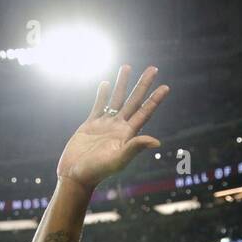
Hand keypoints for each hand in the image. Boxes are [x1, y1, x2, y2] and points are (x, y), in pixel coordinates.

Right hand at [56, 65, 169, 193]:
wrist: (76, 175)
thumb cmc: (97, 171)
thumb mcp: (118, 160)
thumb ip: (135, 147)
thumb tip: (157, 142)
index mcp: (128, 135)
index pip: (145, 112)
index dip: (155, 100)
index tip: (166, 86)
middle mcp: (119, 127)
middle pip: (134, 101)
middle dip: (143, 84)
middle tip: (153, 68)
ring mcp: (105, 125)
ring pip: (116, 99)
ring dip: (122, 83)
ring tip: (126, 66)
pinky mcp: (90, 125)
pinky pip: (98, 105)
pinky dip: (102, 94)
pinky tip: (106, 83)